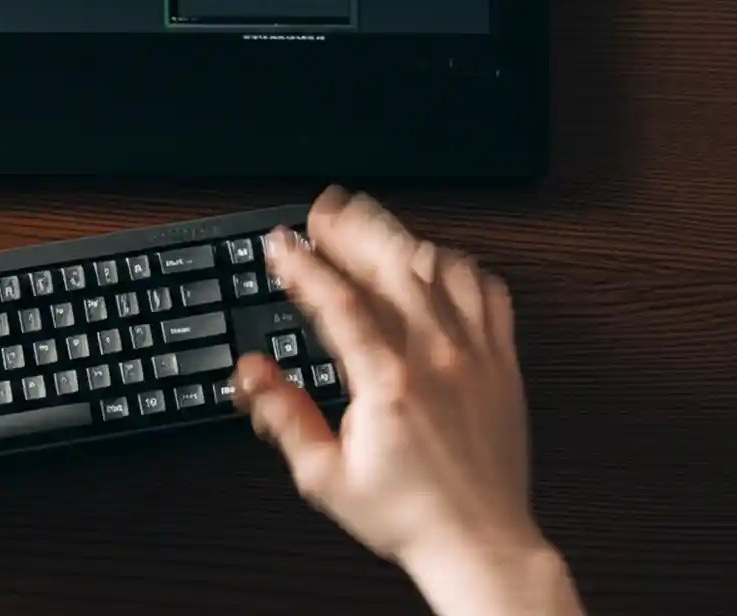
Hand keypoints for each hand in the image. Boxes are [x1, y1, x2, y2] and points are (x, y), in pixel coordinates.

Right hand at [233, 187, 581, 614]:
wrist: (478, 543)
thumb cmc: (408, 515)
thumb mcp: (325, 476)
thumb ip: (285, 416)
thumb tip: (252, 373)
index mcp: (389, 383)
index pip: (340, 303)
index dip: (306, 266)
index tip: (282, 245)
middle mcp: (437, 359)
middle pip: (393, 267)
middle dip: (353, 230)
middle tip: (325, 213)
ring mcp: (476, 357)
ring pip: (441, 273)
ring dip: (402, 240)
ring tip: (373, 225)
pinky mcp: (503, 364)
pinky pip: (490, 295)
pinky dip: (461, 269)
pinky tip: (442, 263)